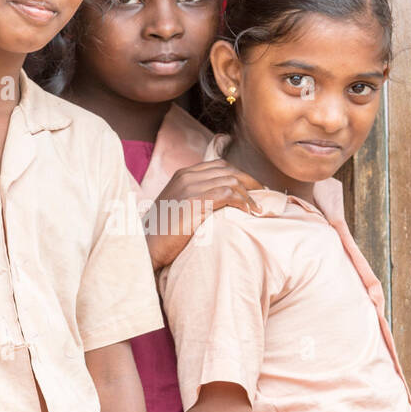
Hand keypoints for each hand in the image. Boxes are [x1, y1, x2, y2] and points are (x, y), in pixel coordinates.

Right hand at [146, 160, 262, 268]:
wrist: (147, 247)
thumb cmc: (163, 233)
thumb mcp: (178, 207)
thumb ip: (196, 197)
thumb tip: (222, 202)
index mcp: (182, 174)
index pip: (220, 165)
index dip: (240, 175)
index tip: (254, 188)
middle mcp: (187, 176)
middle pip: (229, 170)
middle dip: (250, 182)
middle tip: (263, 196)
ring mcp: (190, 187)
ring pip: (232, 180)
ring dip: (249, 194)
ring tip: (258, 208)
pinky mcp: (195, 201)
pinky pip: (228, 194)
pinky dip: (242, 201)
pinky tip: (248, 212)